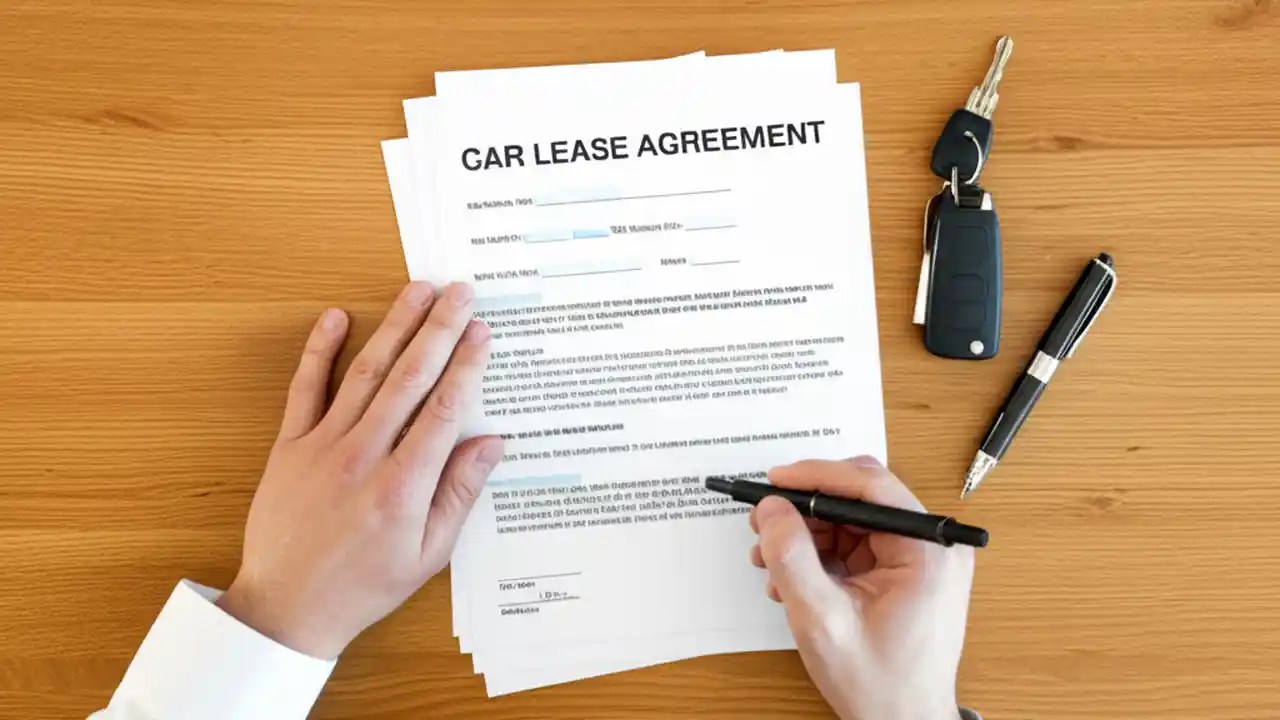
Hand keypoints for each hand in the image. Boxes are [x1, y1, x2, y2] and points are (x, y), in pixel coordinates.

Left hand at [216, 281, 502, 659]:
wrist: (287, 607)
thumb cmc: (364, 586)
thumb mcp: (427, 554)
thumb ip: (458, 494)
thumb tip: (491, 444)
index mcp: (403, 487)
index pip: (443, 411)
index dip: (466, 366)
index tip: (483, 333)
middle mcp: (363, 458)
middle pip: (409, 379)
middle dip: (439, 330)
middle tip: (461, 293)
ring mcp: (323, 447)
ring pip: (365, 373)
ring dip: (394, 327)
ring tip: (417, 291)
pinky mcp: (290, 447)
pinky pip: (306, 389)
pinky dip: (320, 351)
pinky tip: (336, 317)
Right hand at [750, 457, 974, 719]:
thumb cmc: (879, 684)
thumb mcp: (822, 619)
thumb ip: (792, 558)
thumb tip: (771, 508)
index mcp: (928, 551)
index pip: (869, 486)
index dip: (816, 476)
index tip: (774, 481)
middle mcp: (933, 546)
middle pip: (860, 498)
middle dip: (807, 509)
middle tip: (765, 523)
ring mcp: (922, 559)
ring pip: (853, 520)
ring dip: (809, 534)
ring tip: (772, 561)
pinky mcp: (907, 572)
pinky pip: (857, 544)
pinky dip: (822, 553)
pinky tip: (794, 577)